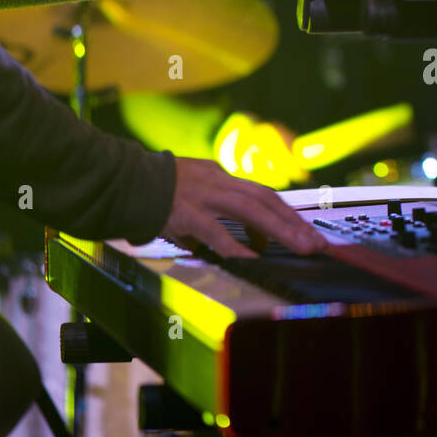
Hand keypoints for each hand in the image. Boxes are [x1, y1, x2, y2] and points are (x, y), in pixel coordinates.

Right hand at [160, 157, 326, 257]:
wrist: (120, 180)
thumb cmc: (156, 192)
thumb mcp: (193, 191)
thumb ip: (217, 214)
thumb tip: (240, 245)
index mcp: (221, 177)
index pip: (263, 193)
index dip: (287, 213)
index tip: (307, 232)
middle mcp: (217, 182)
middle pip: (265, 199)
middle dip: (294, 222)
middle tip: (316, 244)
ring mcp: (202, 196)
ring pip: (250, 210)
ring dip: (279, 230)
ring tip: (300, 248)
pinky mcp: (185, 212)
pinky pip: (215, 231)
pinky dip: (235, 245)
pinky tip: (250, 259)